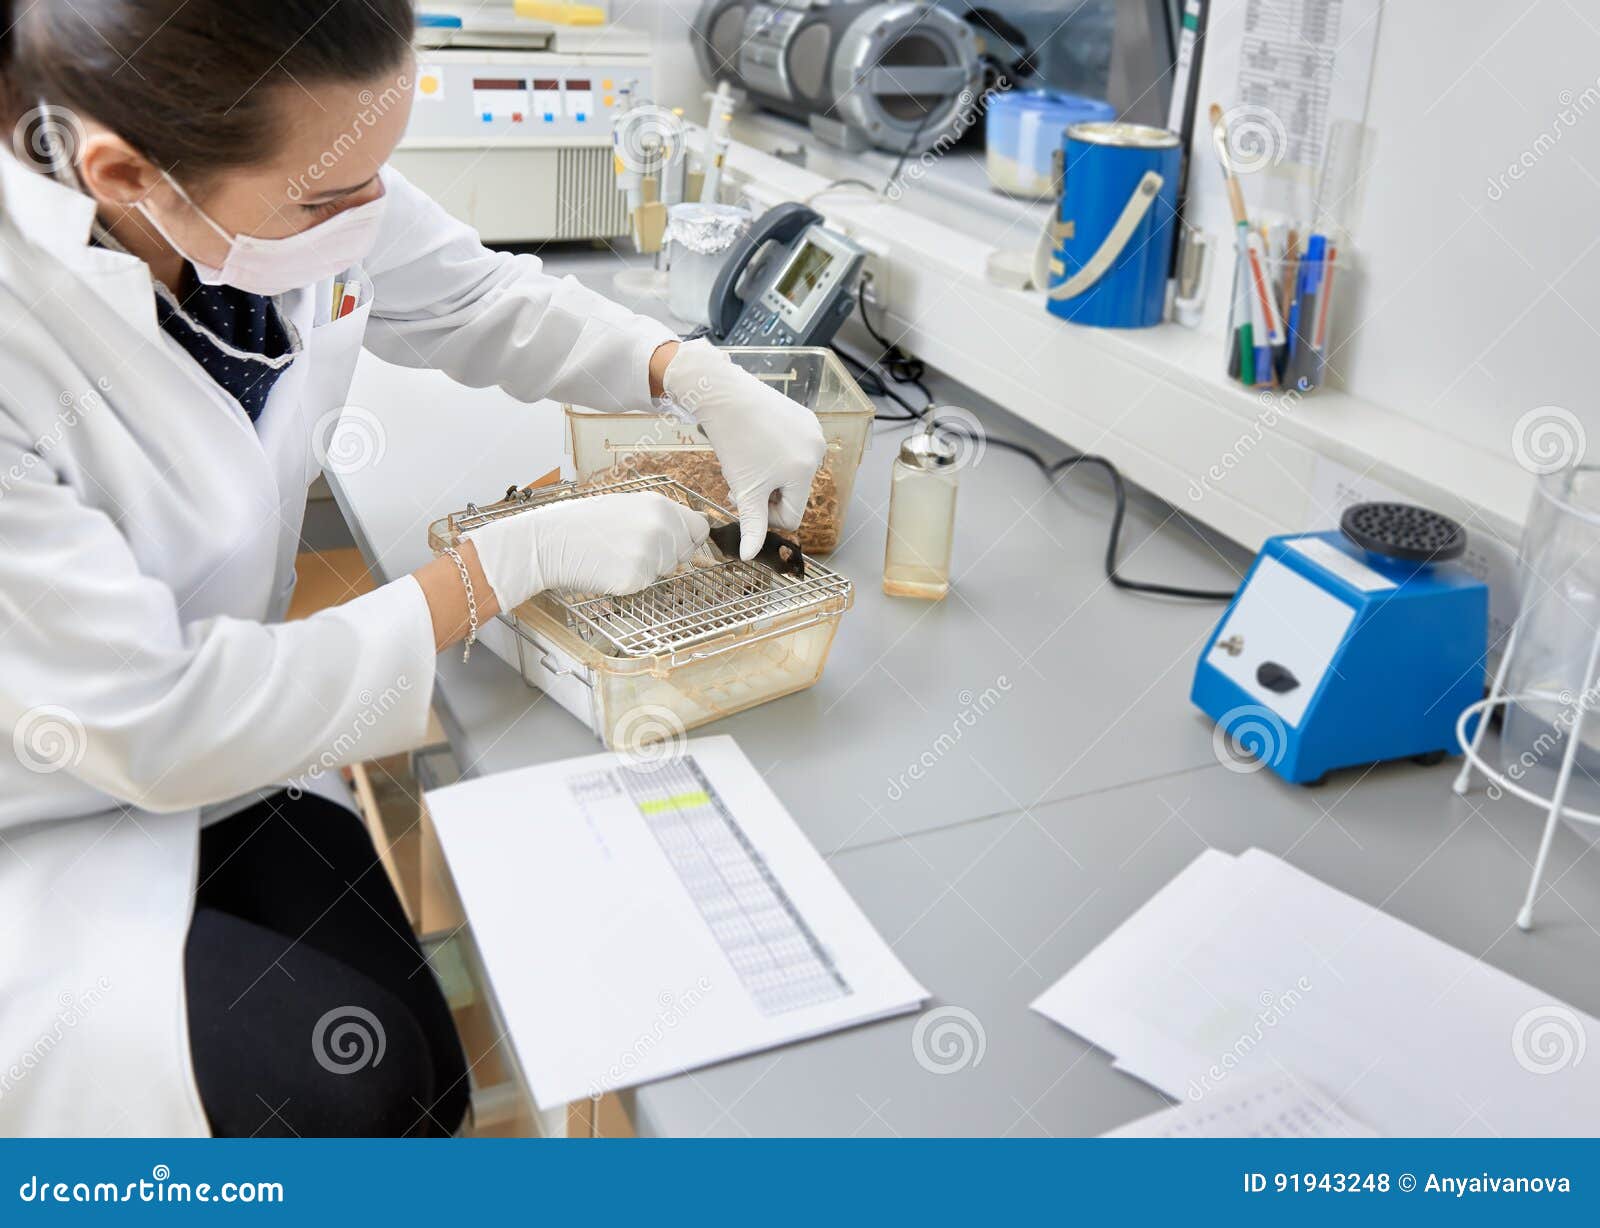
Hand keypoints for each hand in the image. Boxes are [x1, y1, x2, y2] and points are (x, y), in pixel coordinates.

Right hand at [466, 491, 708, 606]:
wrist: (549, 541)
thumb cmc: (582, 524)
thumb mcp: (625, 506)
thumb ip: (658, 516)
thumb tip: (691, 527)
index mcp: (659, 505)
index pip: (698, 528)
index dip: (687, 540)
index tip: (674, 545)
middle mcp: (660, 527)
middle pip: (682, 554)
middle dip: (663, 556)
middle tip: (627, 549)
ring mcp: (649, 554)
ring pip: (663, 572)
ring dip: (644, 570)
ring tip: (613, 556)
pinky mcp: (635, 579)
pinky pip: (642, 586)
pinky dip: (627, 583)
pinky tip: (606, 569)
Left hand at [661, 339, 826, 559]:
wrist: (723, 393)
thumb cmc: (732, 441)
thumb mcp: (744, 489)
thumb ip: (752, 525)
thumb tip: (750, 557)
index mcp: (805, 471)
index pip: (792, 516)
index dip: (766, 514)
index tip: (746, 498)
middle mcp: (817, 451)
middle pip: (795, 493)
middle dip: (768, 492)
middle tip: (742, 479)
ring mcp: (814, 432)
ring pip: (794, 472)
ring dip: (772, 474)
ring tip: (750, 459)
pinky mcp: (806, 417)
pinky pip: (796, 449)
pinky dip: (778, 452)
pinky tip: (758, 440)